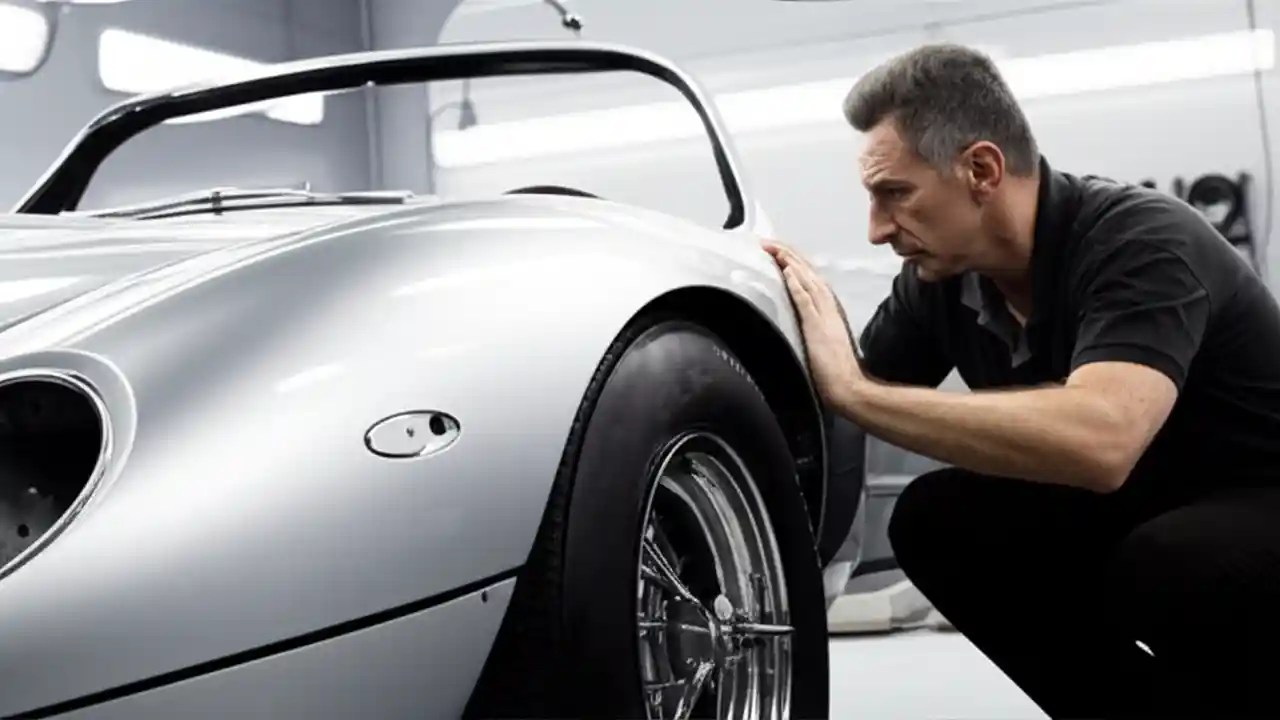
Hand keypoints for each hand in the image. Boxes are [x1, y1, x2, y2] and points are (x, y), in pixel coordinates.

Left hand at [762, 239, 865, 409]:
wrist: (847, 387)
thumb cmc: (833, 370)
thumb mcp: (820, 342)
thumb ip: (811, 327)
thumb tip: (797, 322)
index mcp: (827, 309)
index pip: (809, 278)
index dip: (793, 262)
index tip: (776, 252)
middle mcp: (827, 306)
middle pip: (807, 271)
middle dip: (787, 253)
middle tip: (767, 241)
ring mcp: (824, 314)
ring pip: (806, 279)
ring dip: (789, 261)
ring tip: (772, 247)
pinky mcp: (818, 326)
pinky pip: (805, 299)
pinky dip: (796, 283)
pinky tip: (786, 270)